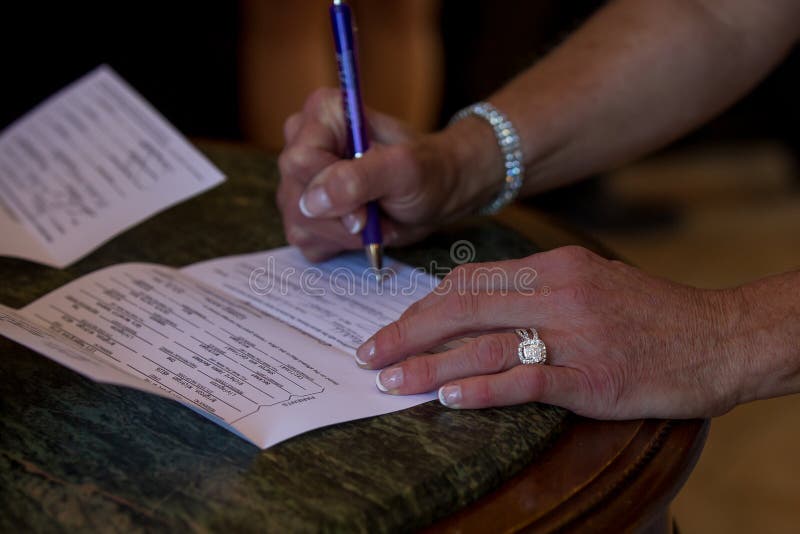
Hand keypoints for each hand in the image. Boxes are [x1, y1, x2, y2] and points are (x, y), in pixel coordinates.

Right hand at [277, 88, 470, 261]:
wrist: (436, 192)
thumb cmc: (427, 172)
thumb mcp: (403, 170)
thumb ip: (359, 179)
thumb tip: (312, 201)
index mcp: (323, 114)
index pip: (300, 161)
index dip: (330, 192)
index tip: (366, 209)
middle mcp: (302, 141)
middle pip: (297, 197)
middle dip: (341, 219)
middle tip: (376, 216)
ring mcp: (299, 177)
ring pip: (299, 223)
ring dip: (343, 234)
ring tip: (374, 220)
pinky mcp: (303, 208)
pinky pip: (306, 239)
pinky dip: (338, 243)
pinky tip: (361, 229)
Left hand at [356, 246, 747, 419]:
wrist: (719, 337)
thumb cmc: (651, 313)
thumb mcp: (591, 281)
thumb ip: (536, 290)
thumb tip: (478, 306)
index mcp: (554, 267)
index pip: (469, 281)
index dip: (424, 306)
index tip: (396, 326)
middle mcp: (559, 293)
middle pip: (464, 308)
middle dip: (408, 332)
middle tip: (371, 354)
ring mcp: (576, 334)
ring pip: (485, 344)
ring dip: (431, 364)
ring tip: (392, 381)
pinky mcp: (594, 377)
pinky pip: (527, 379)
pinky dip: (483, 388)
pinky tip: (450, 396)